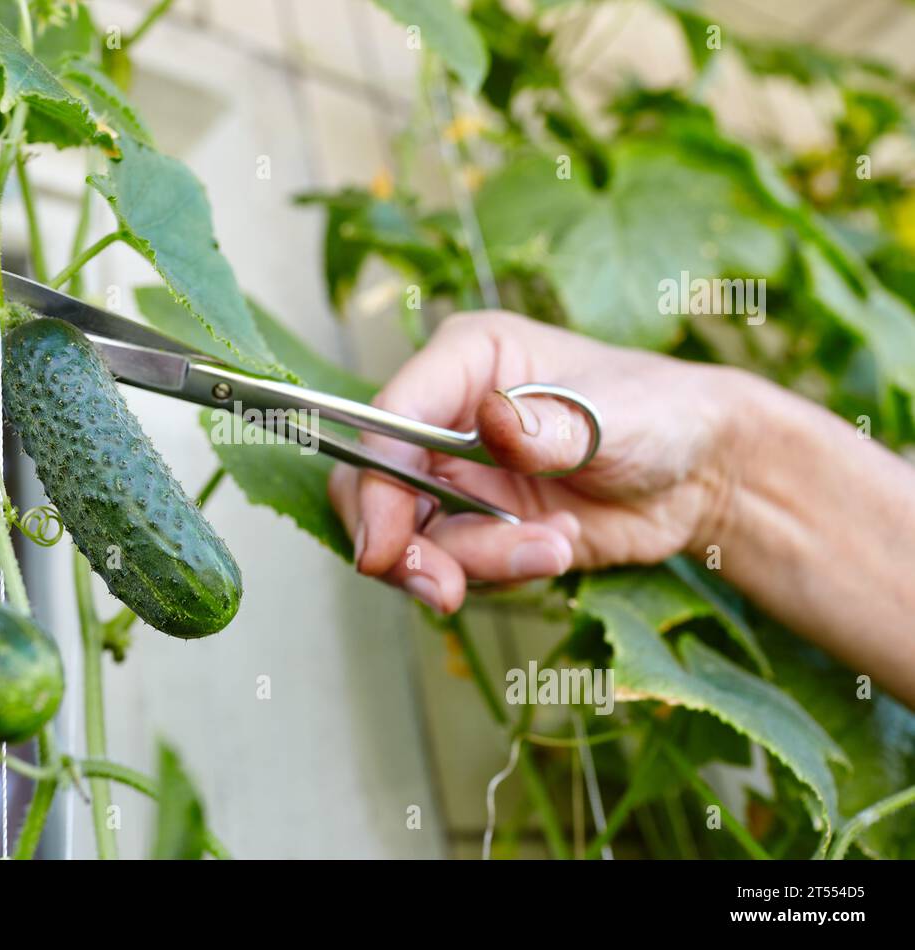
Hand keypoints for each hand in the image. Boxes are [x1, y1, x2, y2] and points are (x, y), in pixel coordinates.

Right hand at [328, 310, 745, 612]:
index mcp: (465, 360)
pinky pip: (454, 564)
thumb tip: (492, 423)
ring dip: (471, 563)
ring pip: (409, 536)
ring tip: (553, 551)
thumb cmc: (660, 412)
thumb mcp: (614, 413)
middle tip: (443, 589)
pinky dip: (498, 573)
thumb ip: (550, 426)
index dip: (376, 478)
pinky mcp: (475, 527)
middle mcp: (444, 416)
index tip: (383, 543)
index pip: (390, 416)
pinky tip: (558, 547)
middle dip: (400, 544)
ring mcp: (455, 476)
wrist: (702, 475)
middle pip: (372, 484)